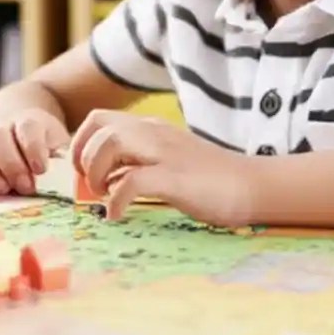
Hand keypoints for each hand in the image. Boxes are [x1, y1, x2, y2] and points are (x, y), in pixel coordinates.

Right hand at [0, 108, 69, 194]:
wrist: (17, 121)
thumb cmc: (44, 142)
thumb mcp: (58, 144)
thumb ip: (61, 160)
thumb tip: (69, 183)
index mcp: (29, 120)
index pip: (27, 127)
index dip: (32, 147)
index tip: (41, 169)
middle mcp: (1, 124)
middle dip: (11, 164)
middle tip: (26, 188)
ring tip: (3, 189)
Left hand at [69, 109, 255, 226]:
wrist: (253, 186)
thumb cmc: (209, 180)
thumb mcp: (166, 161)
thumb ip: (136, 163)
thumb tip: (103, 180)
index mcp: (150, 129)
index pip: (99, 119)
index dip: (80, 143)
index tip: (82, 171)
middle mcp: (154, 134)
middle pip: (99, 127)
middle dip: (84, 157)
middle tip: (91, 186)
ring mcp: (165, 154)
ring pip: (111, 143)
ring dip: (97, 172)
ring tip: (103, 196)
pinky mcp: (175, 178)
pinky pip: (132, 180)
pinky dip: (117, 199)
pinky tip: (118, 215)